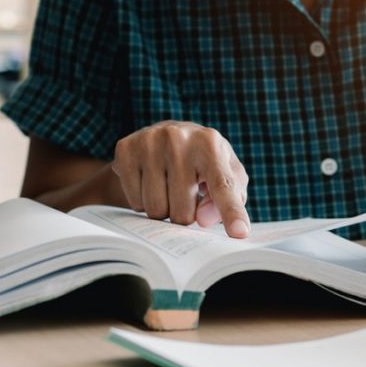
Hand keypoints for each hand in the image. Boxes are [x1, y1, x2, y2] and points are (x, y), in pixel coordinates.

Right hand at [111, 121, 250, 237]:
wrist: (169, 133)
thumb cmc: (205, 161)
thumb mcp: (227, 174)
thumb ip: (229, 199)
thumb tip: (203, 219)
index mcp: (210, 144)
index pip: (223, 186)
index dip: (231, 213)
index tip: (239, 233)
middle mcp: (178, 138)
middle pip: (182, 213)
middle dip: (184, 215)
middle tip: (185, 195)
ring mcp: (149, 142)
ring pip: (156, 211)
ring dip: (163, 210)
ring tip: (168, 188)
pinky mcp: (126, 149)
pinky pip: (134, 202)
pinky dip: (142, 201)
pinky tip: (149, 182)